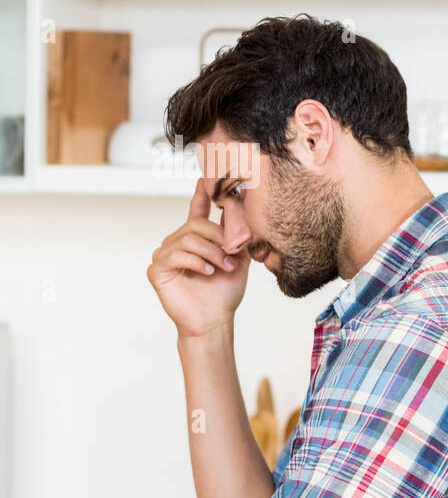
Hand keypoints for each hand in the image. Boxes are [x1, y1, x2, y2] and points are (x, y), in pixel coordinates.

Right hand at [147, 178, 249, 338]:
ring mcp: (164, 255)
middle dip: (218, 239)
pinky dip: (195, 262)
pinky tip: (207, 272)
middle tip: (232, 257)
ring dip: (211, 253)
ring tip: (224, 267)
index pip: (197, 209)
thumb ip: (237, 233)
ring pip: (188, 240)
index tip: (206, 177)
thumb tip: (240, 206)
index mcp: (196, 238)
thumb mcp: (238, 257)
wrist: (215, 319)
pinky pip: (175, 255)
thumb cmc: (225, 291)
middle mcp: (177, 242)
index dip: (201, 193)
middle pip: (195, 226)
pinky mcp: (157, 270)